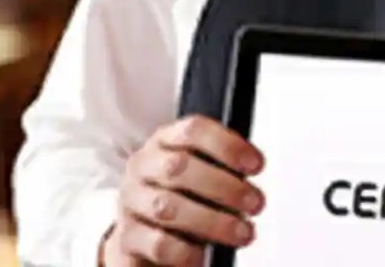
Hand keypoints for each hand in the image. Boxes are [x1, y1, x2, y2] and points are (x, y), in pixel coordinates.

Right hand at [101, 115, 265, 265]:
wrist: (145, 238)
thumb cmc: (182, 199)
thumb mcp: (201, 174)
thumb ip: (222, 167)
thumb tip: (252, 169)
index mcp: (164, 142)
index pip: (193, 130)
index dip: (227, 145)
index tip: (256, 165)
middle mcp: (143, 167)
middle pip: (179, 167)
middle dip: (225, 187)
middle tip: (255, 203)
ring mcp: (132, 201)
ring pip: (167, 206)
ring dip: (213, 221)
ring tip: (242, 232)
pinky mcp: (128, 238)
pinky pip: (157, 244)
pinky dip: (185, 251)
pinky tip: (202, 255)